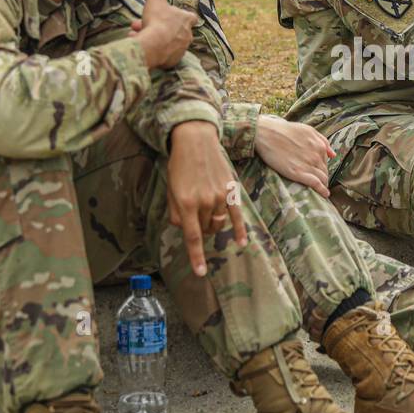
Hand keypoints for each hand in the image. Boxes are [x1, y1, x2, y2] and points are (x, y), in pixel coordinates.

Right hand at [132, 0, 197, 68]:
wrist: (152, 46)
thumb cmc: (156, 20)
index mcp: (186, 20)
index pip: (191, 16)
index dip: (182, 14)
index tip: (173, 14)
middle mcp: (188, 35)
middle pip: (174, 29)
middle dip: (158, 26)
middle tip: (142, 23)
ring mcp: (181, 49)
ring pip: (166, 42)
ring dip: (154, 37)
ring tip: (137, 34)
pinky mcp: (173, 61)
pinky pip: (163, 55)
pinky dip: (153, 50)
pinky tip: (141, 46)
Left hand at [166, 120, 246, 275]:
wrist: (195, 140)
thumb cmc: (179, 165)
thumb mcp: (170, 189)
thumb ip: (176, 212)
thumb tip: (184, 228)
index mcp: (186, 203)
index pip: (192, 237)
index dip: (196, 256)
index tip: (200, 272)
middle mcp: (205, 201)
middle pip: (204, 229)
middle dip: (198, 227)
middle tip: (192, 211)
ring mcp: (220, 196)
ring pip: (218, 223)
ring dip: (211, 224)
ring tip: (204, 208)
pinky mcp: (230, 190)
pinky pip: (238, 215)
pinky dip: (240, 230)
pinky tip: (242, 243)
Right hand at [254, 116, 334, 197]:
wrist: (266, 133)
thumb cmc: (284, 130)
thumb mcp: (307, 130)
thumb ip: (322, 141)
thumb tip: (333, 155)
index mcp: (319, 145)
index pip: (325, 161)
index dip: (322, 167)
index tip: (318, 172)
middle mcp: (316, 155)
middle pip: (324, 171)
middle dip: (323, 176)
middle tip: (318, 182)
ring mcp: (308, 164)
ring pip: (322, 178)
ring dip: (323, 184)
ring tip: (322, 189)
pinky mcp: (298, 173)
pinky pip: (316, 184)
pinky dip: (322, 190)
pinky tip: (324, 194)